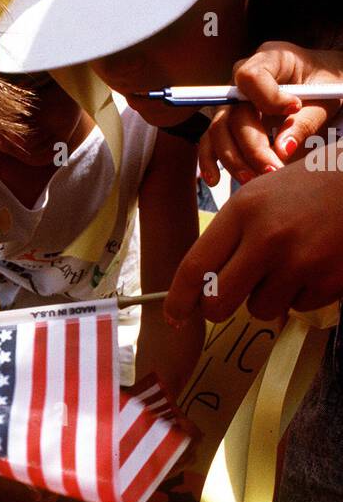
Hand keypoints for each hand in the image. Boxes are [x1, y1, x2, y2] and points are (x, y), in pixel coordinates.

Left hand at [165, 147, 342, 324]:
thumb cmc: (312, 185)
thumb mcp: (262, 194)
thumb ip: (232, 235)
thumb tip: (203, 284)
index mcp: (244, 210)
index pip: (196, 266)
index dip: (178, 299)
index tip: (173, 315)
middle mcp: (268, 237)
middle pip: (219, 302)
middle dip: (218, 309)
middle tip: (226, 301)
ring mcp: (301, 262)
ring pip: (259, 310)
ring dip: (267, 297)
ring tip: (287, 264)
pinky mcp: (329, 281)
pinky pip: (297, 308)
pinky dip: (301, 294)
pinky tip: (315, 264)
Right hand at [199, 41, 342, 185]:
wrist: (323, 85)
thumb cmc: (327, 85)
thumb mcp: (326, 99)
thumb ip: (305, 122)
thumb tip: (281, 149)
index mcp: (271, 58)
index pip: (251, 77)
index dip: (267, 98)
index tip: (295, 110)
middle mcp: (244, 78)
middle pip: (234, 112)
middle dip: (251, 145)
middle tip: (273, 169)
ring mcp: (233, 100)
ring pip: (219, 130)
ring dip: (233, 158)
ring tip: (253, 179)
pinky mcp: (229, 121)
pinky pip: (211, 140)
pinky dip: (210, 160)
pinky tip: (215, 179)